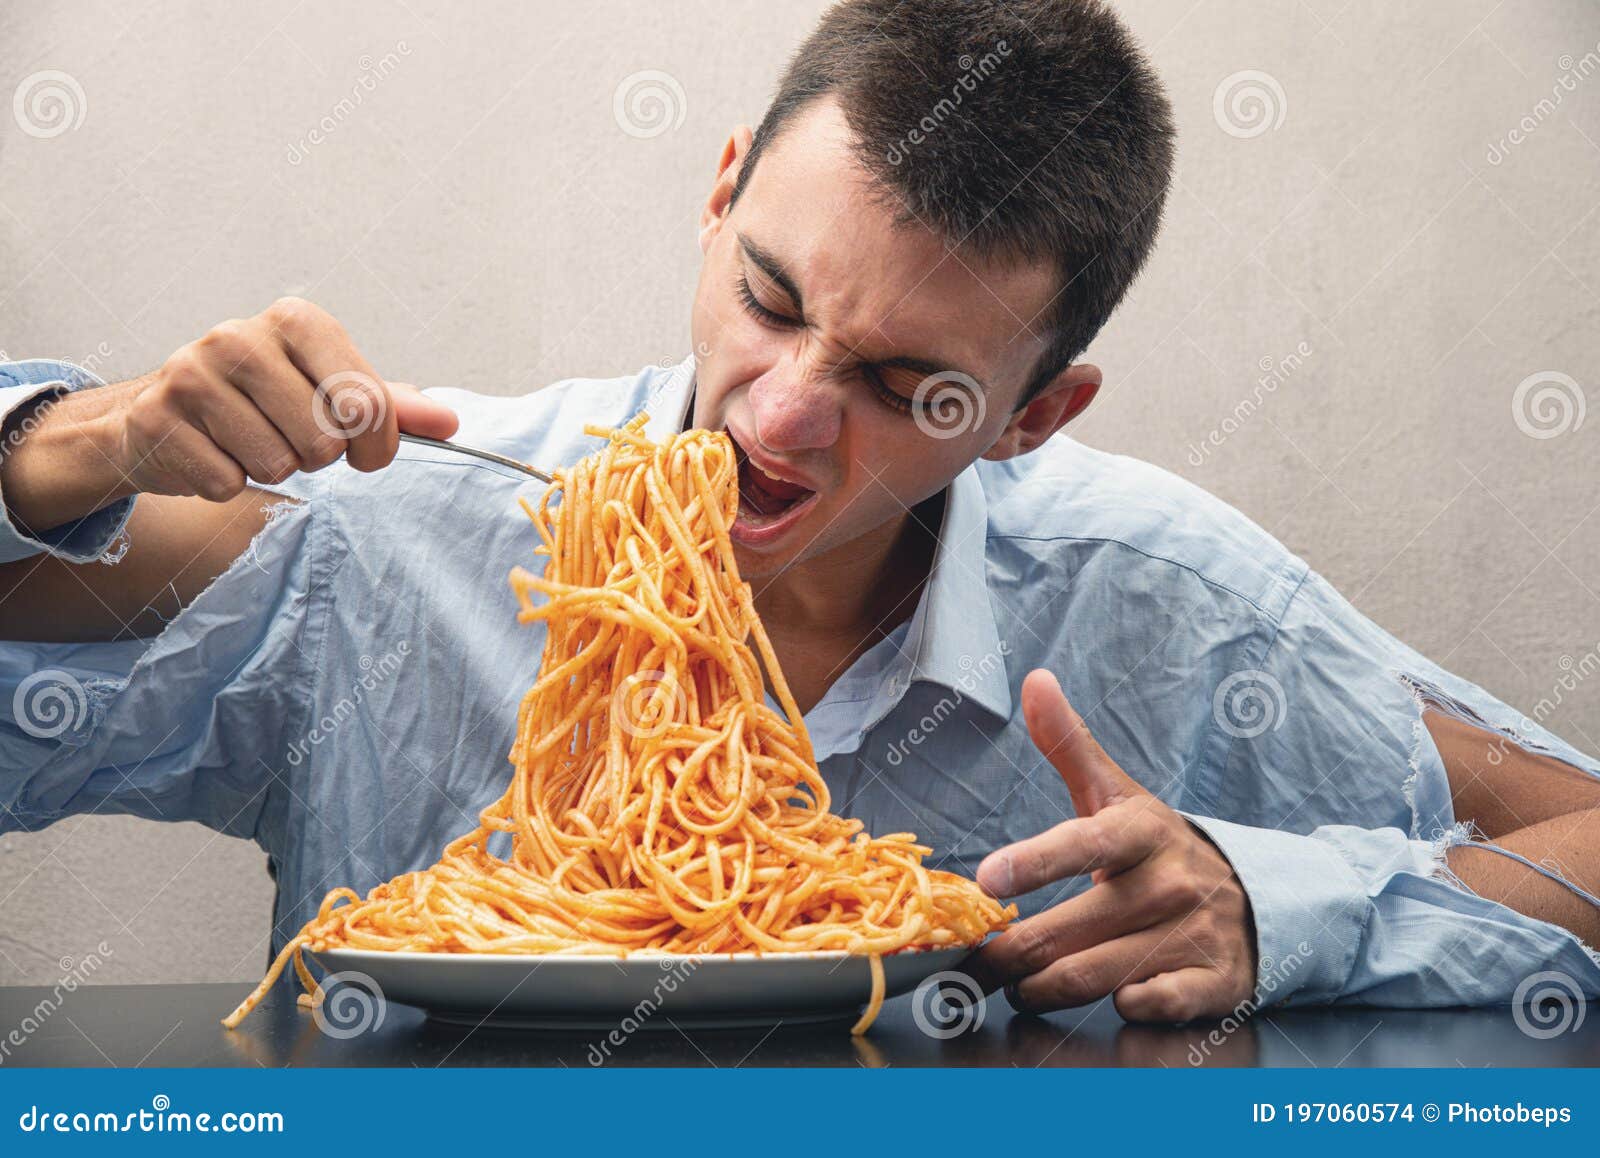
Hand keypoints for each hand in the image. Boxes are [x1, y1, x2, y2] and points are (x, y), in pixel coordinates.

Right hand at [109, 297, 457, 500]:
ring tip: (248, 440)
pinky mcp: (158, 418)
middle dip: (318, 456)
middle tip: (292, 438)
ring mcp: (192, 374)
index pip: (367, 402)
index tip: (366, 453)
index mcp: (298, 321)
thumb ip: (391, 406)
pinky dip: (228, 483)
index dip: (378, 444)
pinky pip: (227, 483)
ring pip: (277, 465)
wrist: (161, 414)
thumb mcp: (329, 390)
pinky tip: (212, 452)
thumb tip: (449, 422)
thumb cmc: (263, 401)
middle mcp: (241, 337)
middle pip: (325, 440)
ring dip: (272, 469)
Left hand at [970, 669, 1256, 1022]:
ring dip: (1041, 988)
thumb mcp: (1118, 794)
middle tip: (978, 968)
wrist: (1260, 897)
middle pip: (1066, 930)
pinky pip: (1153, 1006)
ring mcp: (1192, 935)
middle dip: (1010, 955)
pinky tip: (1104, 999)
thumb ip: (1069, 743)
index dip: (1033, 862)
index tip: (988, 879)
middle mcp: (1167, 883)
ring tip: (1017, 986)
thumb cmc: (1161, 849)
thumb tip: (1034, 680)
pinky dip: (1123, 1007)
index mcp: (1139, 832)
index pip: (1082, 844)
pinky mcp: (1213, 983)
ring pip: (1093, 976)